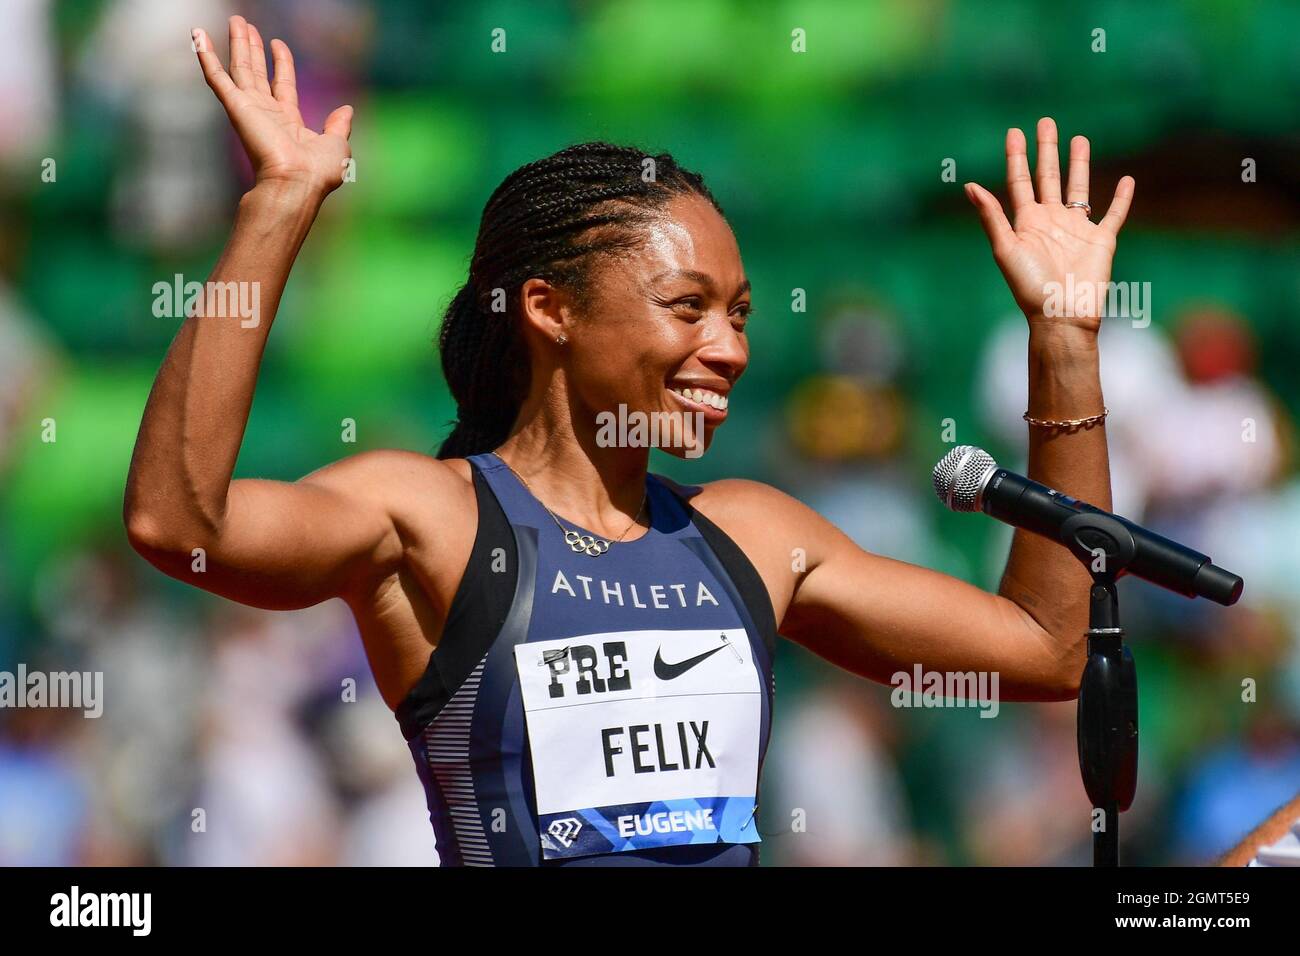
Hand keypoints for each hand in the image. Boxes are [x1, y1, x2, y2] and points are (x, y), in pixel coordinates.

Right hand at [193, 15, 352, 199]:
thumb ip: (339, 125)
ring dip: (236, 44)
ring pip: (239, 68)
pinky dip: (206, 56)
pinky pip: (216, 77)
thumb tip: (347, 110)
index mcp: (290, 122)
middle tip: (245, 24)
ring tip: (235, 19)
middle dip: (252, 48)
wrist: (297, 183)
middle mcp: (267, 114)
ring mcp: (250, 109)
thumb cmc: (318, 173)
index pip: (283, 84)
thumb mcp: (337, 144)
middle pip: (257, 72)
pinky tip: (198, 35)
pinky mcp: (236, 107)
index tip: (277, 43)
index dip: (281, 62)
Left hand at [965, 118, 1134, 336]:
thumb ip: (991, 217)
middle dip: (1046, 150)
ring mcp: (1077, 229)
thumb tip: (969, 185)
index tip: (1014, 132)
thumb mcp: (1006, 248)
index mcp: (1026, 222)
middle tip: (1046, 122)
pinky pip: (1114, 214)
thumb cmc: (1030, 286)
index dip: (1016, 157)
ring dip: (1079, 164)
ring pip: (1079, 188)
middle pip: (1049, 177)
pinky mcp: (1102, 240)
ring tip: (1079, 139)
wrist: (1062, 314)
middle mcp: (1051, 221)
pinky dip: (1122, 198)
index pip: (1020, 181)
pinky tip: (1126, 180)